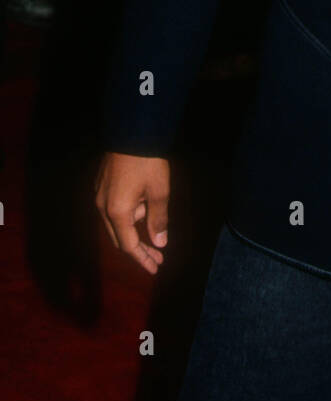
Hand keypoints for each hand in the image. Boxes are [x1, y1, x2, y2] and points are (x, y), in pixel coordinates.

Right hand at [95, 153, 169, 273]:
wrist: (132, 132)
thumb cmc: (148, 163)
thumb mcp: (159, 192)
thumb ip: (158, 220)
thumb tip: (159, 243)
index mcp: (117, 212)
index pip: (128, 246)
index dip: (142, 259)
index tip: (156, 268)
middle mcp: (103, 207)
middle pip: (119, 238)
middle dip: (139, 249)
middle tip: (157, 258)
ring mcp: (100, 196)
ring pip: (117, 223)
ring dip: (135, 229)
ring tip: (155, 224)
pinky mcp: (102, 185)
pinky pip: (114, 209)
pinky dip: (129, 216)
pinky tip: (143, 210)